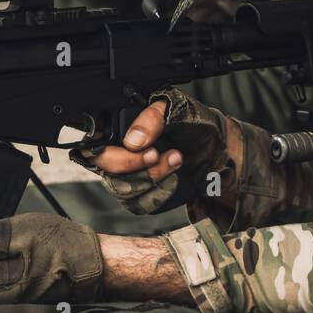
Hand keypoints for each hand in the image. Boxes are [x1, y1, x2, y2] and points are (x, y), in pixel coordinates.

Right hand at [73, 88, 239, 214]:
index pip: (93, 144)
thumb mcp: (177, 109)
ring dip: (154, 177)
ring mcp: (127, 175)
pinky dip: (159, 193)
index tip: (142, 149)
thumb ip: (153, 118)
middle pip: (106, 170)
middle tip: (159, 154)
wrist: (219, 150)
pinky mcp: (141, 194)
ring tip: (176, 158)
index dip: (110, 153)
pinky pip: (138, 204)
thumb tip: (132, 140)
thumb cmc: (195, 123)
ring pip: (123, 189)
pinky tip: (174, 176)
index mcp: (118, 126)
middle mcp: (117, 151)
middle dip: (136, 166)